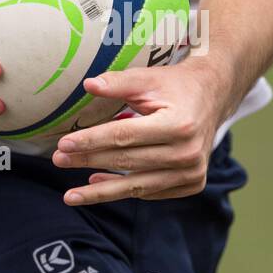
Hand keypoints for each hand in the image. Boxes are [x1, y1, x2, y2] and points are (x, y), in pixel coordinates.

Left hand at [51, 56, 232, 204]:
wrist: (213, 96)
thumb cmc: (176, 85)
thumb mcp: (148, 78)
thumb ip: (118, 83)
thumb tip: (88, 84)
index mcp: (179, 124)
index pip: (125, 136)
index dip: (91, 141)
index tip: (63, 145)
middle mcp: (189, 153)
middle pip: (127, 161)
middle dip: (88, 162)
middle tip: (58, 161)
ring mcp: (192, 172)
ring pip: (137, 186)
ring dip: (101, 190)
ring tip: (71, 193)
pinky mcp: (192, 184)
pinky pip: (150, 192)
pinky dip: (124, 190)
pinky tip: (99, 184)